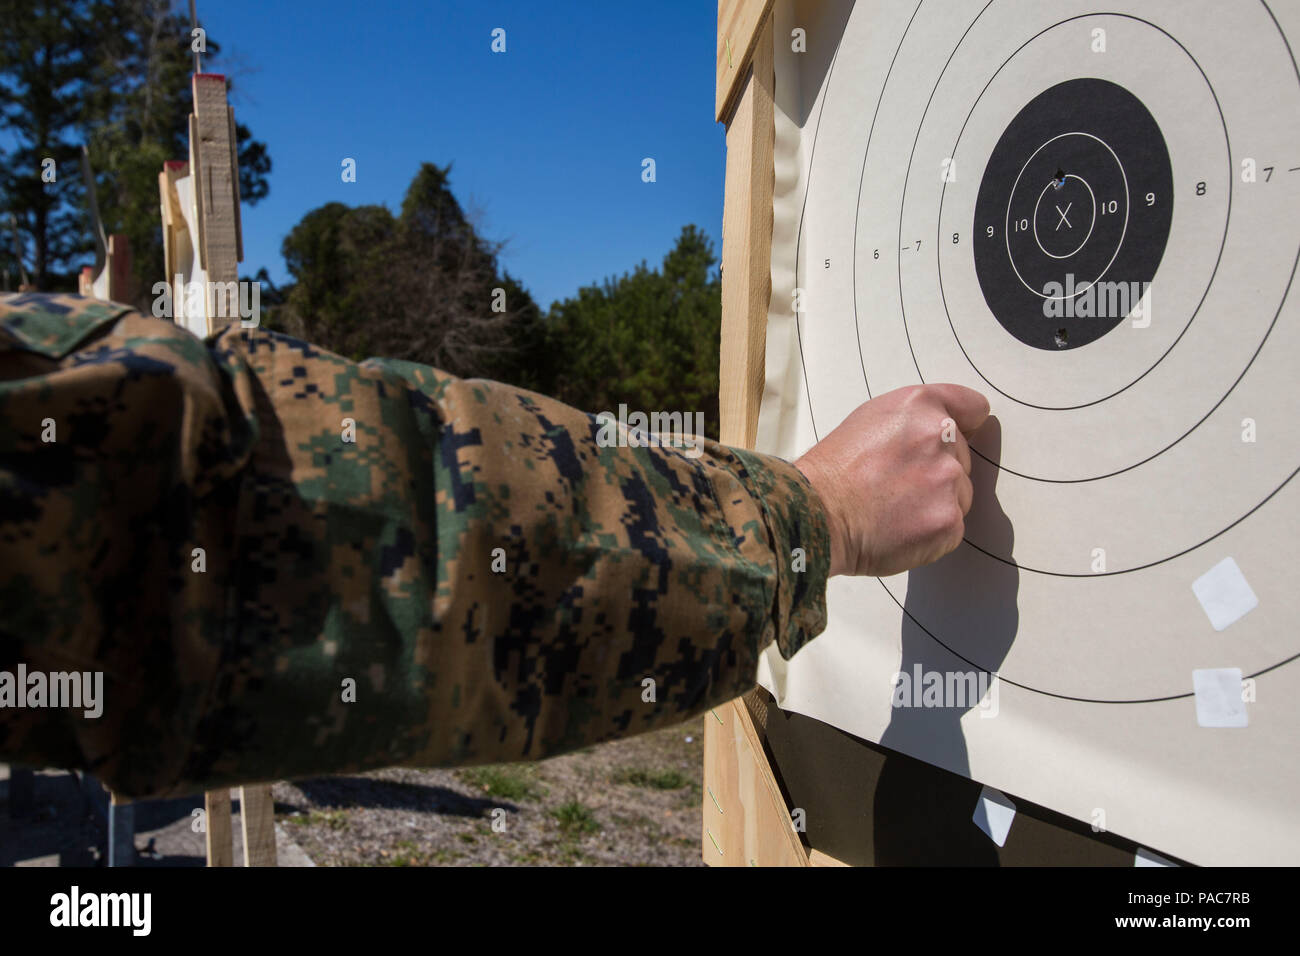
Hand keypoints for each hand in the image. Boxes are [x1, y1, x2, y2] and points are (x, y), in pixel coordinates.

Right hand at [795, 384, 989, 576]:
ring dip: (936, 502)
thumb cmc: (834, 470)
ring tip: (895, 507)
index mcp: (921, 406)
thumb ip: (915, 420)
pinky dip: (931, 532)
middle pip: (963, 458)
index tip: (951, 441)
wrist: (815, 514)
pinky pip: (952, 526)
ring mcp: (948, 481)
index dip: (962, 426)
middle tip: (897, 482)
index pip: (973, 408)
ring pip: (960, 494)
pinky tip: (900, 527)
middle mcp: (940, 438)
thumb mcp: (870, 419)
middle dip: (938, 470)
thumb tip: (948, 432)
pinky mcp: (949, 521)